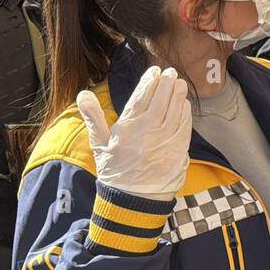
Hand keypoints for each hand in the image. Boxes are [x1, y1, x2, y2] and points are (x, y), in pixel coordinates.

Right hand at [77, 66, 191, 199]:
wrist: (134, 198)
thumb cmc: (116, 170)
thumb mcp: (99, 144)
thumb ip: (93, 117)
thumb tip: (83, 94)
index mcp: (129, 127)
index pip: (141, 97)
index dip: (149, 81)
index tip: (154, 71)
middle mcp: (149, 130)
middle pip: (161, 100)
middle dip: (166, 83)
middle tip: (170, 72)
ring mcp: (166, 139)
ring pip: (175, 110)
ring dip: (178, 94)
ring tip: (179, 83)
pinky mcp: (179, 149)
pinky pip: (185, 125)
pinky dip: (186, 113)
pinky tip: (184, 104)